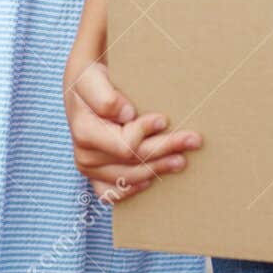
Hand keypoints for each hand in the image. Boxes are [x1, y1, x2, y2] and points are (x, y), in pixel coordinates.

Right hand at [64, 60, 200, 202]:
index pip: (124, 144)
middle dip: (165, 149)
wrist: (79, 91)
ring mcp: (90, 170)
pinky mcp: (96, 178)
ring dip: (159, 168)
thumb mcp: (91, 78)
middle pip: (134, 161)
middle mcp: (85, 156)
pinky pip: (115, 194)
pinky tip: (152, 179)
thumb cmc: (89, 81)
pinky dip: (135, 188)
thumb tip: (126, 113)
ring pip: (131, 178)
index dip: (146, 132)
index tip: (163, 119)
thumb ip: (105, 96)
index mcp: (84, 132)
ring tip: (182, 158)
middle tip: (193, 140)